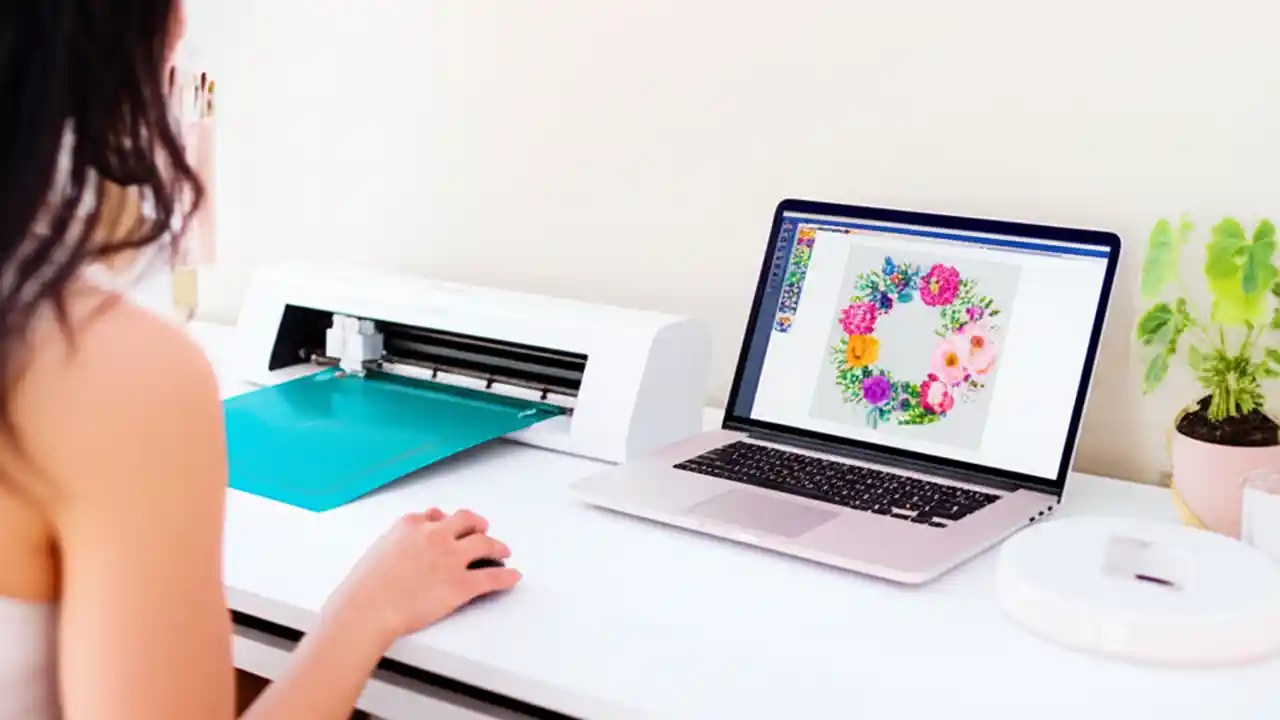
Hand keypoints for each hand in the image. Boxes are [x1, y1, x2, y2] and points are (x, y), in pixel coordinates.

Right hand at [322, 509, 521, 649]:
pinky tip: (513, 576)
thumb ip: (398, 541)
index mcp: (412, 525)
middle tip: (483, 530)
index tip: (450, 525)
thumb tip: (408, 544)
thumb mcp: (378, 550)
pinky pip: (492, 577)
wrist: (367, 610)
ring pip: (485, 543)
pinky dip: (507, 576)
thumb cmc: (365, 589)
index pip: (436, 516)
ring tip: (503, 551)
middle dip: (478, 525)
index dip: (447, 522)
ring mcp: (451, 558)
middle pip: (467, 521)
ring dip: (497, 546)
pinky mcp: (462, 584)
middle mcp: (435, 536)